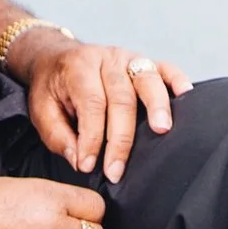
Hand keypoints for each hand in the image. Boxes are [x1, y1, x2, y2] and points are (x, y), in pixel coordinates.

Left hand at [7, 31, 192, 183]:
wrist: (57, 58)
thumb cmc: (52, 89)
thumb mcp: (41, 111)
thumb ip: (58, 137)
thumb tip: (80, 161)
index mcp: (77, 68)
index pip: (91, 104)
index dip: (91, 138)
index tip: (89, 166)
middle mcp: (106, 58)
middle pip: (121, 98)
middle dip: (121, 138)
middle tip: (117, 171)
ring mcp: (128, 57)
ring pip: (147, 79)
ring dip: (157, 106)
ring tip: (162, 131)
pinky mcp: (145, 61)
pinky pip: (166, 68)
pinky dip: (178, 81)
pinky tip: (186, 96)